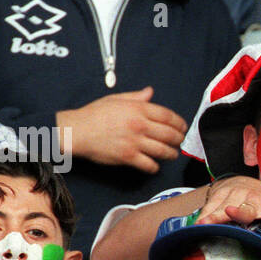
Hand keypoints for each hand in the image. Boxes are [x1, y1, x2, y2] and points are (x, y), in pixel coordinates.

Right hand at [58, 87, 187, 174]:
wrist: (77, 130)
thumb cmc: (94, 114)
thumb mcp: (115, 99)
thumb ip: (136, 97)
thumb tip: (150, 92)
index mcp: (138, 109)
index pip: (168, 116)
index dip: (179, 123)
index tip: (183, 127)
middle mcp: (139, 125)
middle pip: (170, 134)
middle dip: (179, 139)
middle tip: (180, 142)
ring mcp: (135, 142)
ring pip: (163, 151)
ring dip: (171, 154)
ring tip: (172, 154)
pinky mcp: (128, 157)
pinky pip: (149, 164)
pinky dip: (155, 167)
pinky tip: (154, 165)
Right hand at [196, 174, 260, 259]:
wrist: (245, 183)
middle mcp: (254, 200)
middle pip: (247, 208)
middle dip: (240, 210)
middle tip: (232, 212)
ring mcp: (235, 196)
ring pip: (224, 207)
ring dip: (215, 214)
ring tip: (206, 222)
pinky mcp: (218, 195)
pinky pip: (210, 207)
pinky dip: (203, 215)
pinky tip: (197, 223)